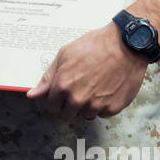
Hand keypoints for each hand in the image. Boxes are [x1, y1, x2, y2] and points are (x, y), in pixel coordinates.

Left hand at [27, 24, 146, 118]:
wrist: (127, 44)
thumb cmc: (96, 45)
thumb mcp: (65, 55)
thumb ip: (48, 78)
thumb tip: (32, 94)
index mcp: (64, 86)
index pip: (51, 106)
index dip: (55, 99)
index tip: (61, 93)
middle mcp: (79, 99)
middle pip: (67, 114)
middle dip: (69, 104)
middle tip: (79, 88)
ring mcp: (97, 105)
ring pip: (86, 114)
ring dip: (87, 104)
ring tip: (95, 84)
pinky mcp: (114, 108)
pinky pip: (103, 113)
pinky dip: (104, 104)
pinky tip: (107, 87)